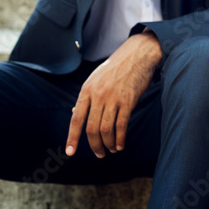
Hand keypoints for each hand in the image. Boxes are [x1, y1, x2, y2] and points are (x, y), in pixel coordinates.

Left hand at [65, 32, 162, 158]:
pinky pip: (122, 125)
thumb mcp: (96, 78)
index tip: (70, 152)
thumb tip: (75, 113)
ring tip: (110, 150)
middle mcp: (98, 95)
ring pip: (106, 129)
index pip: (76, 119)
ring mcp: (113, 98)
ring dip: (107, 144)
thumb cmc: (116, 67)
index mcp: (87, 90)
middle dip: (94, 145)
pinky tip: (120, 144)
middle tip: (99, 154)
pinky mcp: (128, 100)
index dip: (73, 137)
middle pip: (91, 128)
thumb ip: (86, 97)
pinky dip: (120, 138)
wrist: (138, 54)